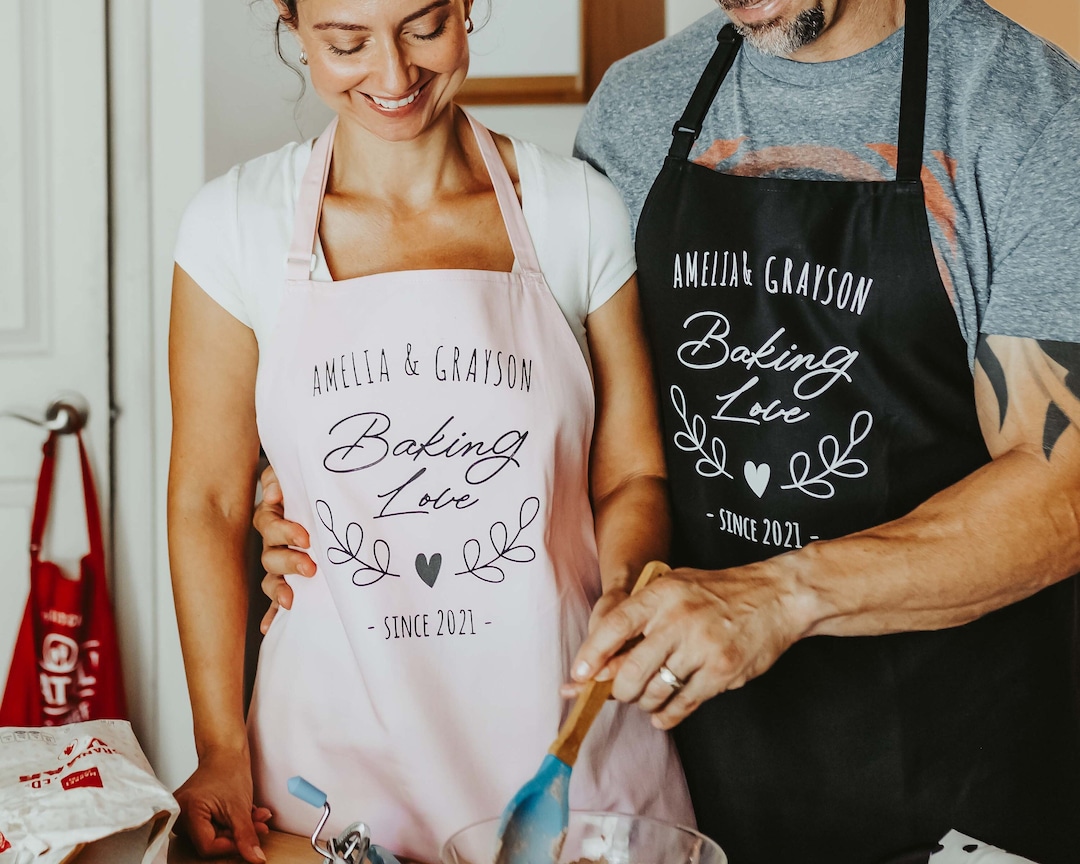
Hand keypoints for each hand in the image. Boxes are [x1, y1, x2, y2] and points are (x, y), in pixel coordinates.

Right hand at [174, 747, 270, 861]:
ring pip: (213, 834)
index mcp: (186, 812)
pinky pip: (211, 826)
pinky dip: (230, 822)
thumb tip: (255, 859)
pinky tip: (246, 813)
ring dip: (237, 828)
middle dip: (237, 834)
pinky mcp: (191, 812)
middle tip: (259, 825)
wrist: (225, 751)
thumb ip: (246, 835)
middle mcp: (179, 815)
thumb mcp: (241, 807)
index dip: (231, 845)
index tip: (249, 839)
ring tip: (256, 815)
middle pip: (210, 841)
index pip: (207, 846)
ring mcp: (184, 813)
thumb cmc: (229, 769)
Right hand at [252, 463, 314, 633]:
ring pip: (272, 579)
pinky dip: (272, 614)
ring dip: (279, 589)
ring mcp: (279, 567)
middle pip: (271, 556)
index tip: (306, 538)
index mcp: (273, 519)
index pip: (269, 524)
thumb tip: (273, 493)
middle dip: (289, 562)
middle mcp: (272, 545)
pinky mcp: (288, 584)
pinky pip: (275, 602)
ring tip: (291, 599)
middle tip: (310, 567)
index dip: (285, 532)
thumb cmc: (306, 491)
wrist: (324, 503)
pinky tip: (270, 626)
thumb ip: (279, 478)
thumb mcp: (293, 477)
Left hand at [569, 563, 811, 728]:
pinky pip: (682, 704)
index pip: (614, 626)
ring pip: (654, 692)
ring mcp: (701, 646)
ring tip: (649, 697)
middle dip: (619, 691)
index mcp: (662, 594)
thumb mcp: (675, 587)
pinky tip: (664, 713)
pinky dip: (668, 715)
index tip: (578, 677)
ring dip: (646, 702)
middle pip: (630, 670)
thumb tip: (600, 661)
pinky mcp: (722, 671)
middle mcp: (679, 619)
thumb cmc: (719, 593)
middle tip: (621, 692)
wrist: (777, 596)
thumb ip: (639, 618)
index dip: (591, 655)